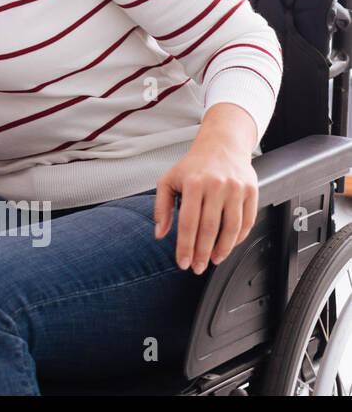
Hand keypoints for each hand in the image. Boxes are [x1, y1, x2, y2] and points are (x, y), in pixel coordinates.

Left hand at [154, 117, 258, 274]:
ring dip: (222, 249)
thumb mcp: (168, 180)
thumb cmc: (193, 165)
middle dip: (202, 253)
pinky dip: (239, 238)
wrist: (221, 144)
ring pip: (231, 228)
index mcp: (193, 183)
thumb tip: (159, 233)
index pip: (188, 223)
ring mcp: (236, 189)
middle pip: (209, 228)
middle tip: (197, 267)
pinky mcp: (251, 191)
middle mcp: (216, 186)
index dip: (184, 246)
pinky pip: (247, 221)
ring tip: (214, 260)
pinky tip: (228, 245)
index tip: (182, 262)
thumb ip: (162, 207)